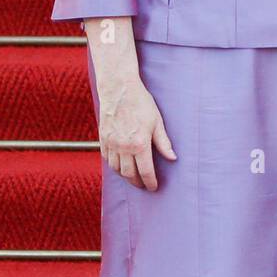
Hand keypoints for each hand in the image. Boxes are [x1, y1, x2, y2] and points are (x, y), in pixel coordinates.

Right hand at [97, 73, 176, 190]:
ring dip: (125, 176)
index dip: (150, 182)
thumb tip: (173, 158)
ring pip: (116, 169)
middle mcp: (124, 147)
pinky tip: (121, 165)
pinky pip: (107, 159)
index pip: (145, 172)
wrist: (119, 89)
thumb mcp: (157, 122)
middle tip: (144, 185)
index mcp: (140, 144)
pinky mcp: (103, 139)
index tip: (154, 187)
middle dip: (137, 183)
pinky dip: (114, 165)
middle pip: (129, 174)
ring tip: (133, 176)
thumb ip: (164, 143)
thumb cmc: (141, 103)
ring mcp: (111, 144)